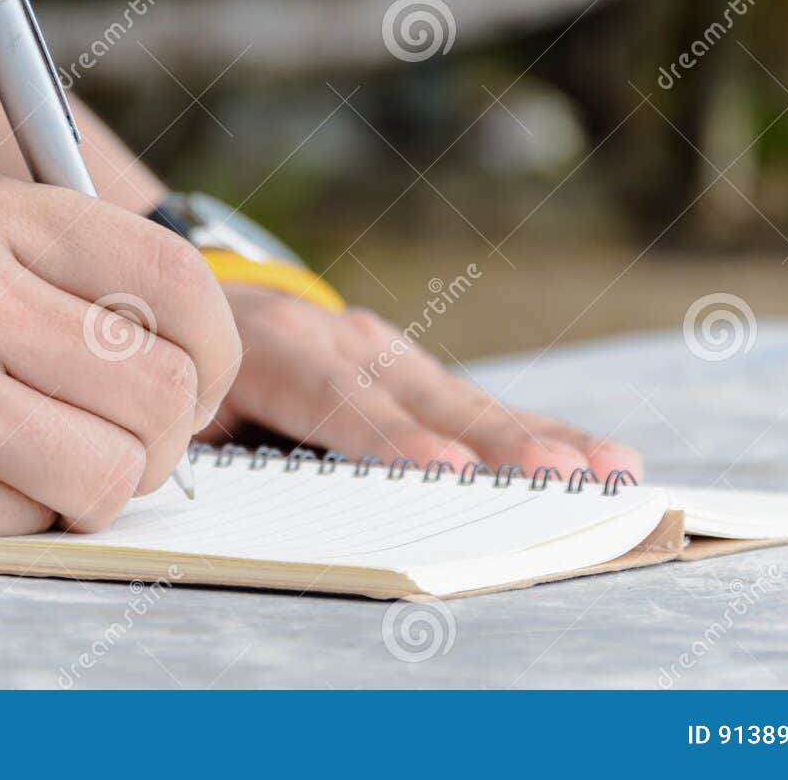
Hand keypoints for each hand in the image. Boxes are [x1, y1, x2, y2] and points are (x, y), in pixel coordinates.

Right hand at [0, 165, 239, 554]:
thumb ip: (46, 263)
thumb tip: (181, 339)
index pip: (174, 276)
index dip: (215, 345)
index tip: (200, 379)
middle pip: (166, 383)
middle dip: (167, 431)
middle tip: (124, 437)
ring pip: (119, 463)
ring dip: (101, 482)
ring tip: (40, 463)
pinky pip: (35, 514)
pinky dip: (23, 512)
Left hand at [204, 285, 641, 477]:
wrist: (209, 296)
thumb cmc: (194, 373)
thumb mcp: (182, 399)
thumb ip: (207, 440)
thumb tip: (233, 490)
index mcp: (272, 345)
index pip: (332, 397)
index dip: (388, 437)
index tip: (444, 469)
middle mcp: (345, 341)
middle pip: (422, 398)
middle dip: (491, 441)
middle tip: (551, 474)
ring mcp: (391, 354)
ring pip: (468, 400)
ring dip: (538, 439)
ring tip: (604, 468)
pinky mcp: (422, 376)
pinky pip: (487, 407)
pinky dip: (547, 433)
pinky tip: (605, 455)